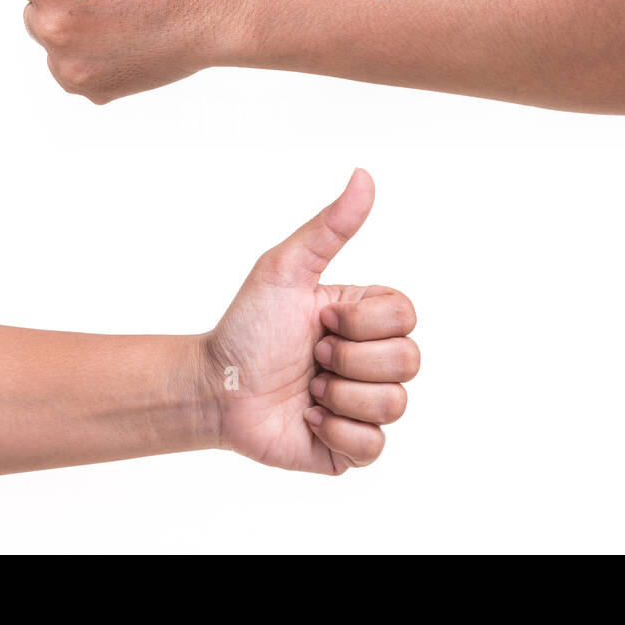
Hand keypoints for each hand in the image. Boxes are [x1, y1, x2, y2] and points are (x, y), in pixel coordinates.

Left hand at [200, 169, 419, 474]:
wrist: (215, 388)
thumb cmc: (246, 326)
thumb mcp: (285, 269)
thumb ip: (330, 227)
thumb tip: (364, 176)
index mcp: (365, 319)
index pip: (406, 317)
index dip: (361, 323)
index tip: (320, 320)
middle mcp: (372, 360)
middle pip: (408, 361)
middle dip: (348, 359)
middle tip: (311, 356)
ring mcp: (365, 406)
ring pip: (394, 404)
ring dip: (338, 396)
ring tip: (308, 389)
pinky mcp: (352, 448)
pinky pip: (374, 446)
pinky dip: (336, 432)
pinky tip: (308, 419)